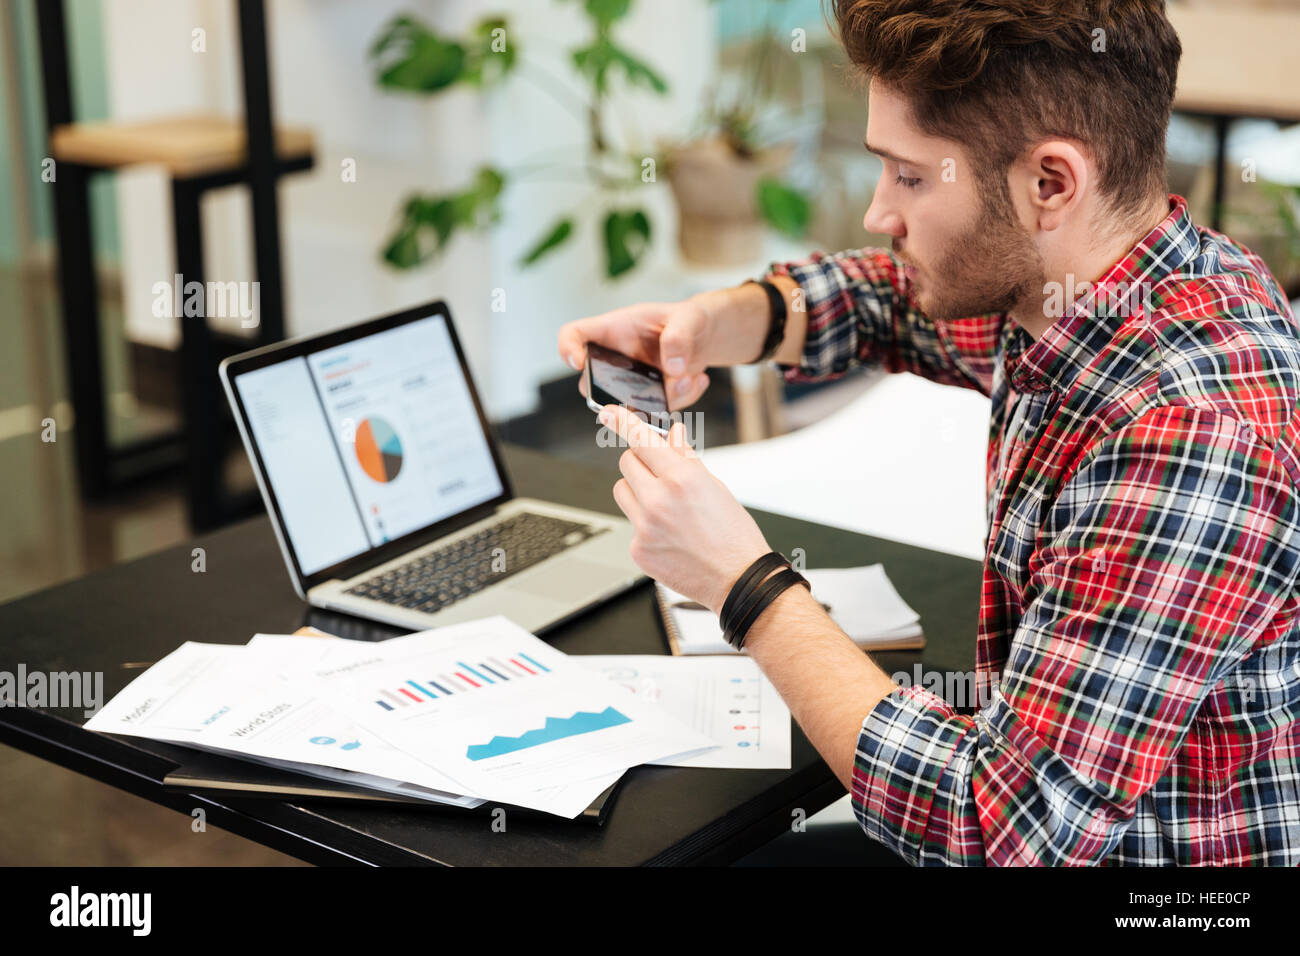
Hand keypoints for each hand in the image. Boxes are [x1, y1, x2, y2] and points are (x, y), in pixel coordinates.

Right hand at [558, 299, 714, 410]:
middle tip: (654, 383)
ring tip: (689, 377)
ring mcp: (632, 380)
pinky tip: (696, 379)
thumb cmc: (689, 319)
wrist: (708, 335)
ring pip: (629, 404)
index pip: (576, 334)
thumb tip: (672, 367)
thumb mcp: (690, 317)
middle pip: (592, 382)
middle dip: (617, 392)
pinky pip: (658, 409)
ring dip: (663, 397)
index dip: (567, 348)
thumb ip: (680, 337)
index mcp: (616, 329)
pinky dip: (681, 399)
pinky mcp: (651, 396)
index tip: (578, 362)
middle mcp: (618, 357)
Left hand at [596, 403, 770, 615]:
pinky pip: (630, 522)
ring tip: (665, 506)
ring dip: (637, 490)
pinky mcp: (638, 549)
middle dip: (642, 462)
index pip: (641, 439)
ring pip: (622, 491)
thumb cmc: (734, 536)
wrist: (738, 580)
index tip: (609, 412)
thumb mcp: (714, 487)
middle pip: (627, 462)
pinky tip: (668, 534)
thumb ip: (686, 458)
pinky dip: (644, 523)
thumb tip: (672, 434)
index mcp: (681, 479)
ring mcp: (644, 527)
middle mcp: (658, 501)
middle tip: (660, 473)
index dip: (622, 421)